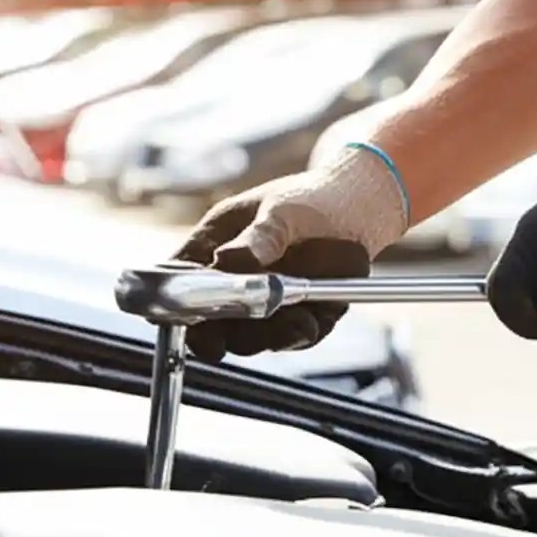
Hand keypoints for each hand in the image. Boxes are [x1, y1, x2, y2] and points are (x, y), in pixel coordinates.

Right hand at [172, 153, 406, 361]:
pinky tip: (316, 315)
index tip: (191, 323)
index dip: (179, 308)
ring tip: (298, 318)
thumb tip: (226, 262)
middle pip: (212, 323)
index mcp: (213, 246)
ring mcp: (262, 304)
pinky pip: (292, 338)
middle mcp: (232, 281)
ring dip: (271, 335)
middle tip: (252, 323)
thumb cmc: (310, 198)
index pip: (178, 282)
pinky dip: (303, 332)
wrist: (357, 209)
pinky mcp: (295, 318)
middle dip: (229, 331)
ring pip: (252, 338)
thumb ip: (258, 238)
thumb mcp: (281, 210)